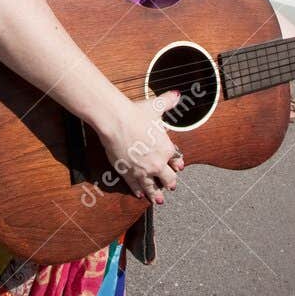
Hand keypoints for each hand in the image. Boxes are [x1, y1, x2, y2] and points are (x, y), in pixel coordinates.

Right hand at [95, 91, 185, 206]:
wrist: (116, 121)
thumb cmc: (136, 114)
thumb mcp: (155, 107)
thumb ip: (168, 102)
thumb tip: (177, 95)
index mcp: (167, 149)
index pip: (176, 160)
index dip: (177, 164)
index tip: (178, 167)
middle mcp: (157, 163)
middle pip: (167, 178)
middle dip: (170, 183)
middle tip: (171, 186)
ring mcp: (142, 171)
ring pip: (152, 187)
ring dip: (156, 195)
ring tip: (159, 200)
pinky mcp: (127, 173)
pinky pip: (135, 185)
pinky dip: (138, 191)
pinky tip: (140, 194)